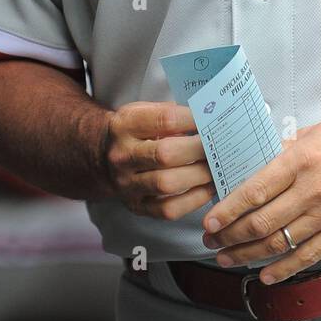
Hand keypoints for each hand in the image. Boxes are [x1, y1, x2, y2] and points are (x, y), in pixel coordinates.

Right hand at [103, 101, 214, 218]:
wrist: (101, 155)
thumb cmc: (134, 130)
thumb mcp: (144, 111)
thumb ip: (171, 113)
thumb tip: (210, 116)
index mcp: (125, 125)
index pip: (164, 120)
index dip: (193, 120)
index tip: (212, 118)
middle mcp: (122, 155)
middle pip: (165, 154)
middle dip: (199, 150)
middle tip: (220, 147)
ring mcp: (126, 184)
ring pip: (166, 184)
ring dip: (199, 177)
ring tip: (217, 169)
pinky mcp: (135, 205)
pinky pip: (167, 210)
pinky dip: (193, 201)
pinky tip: (207, 189)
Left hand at [200, 107, 320, 283]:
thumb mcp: (318, 131)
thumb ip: (285, 150)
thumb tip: (256, 164)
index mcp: (303, 160)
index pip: (256, 190)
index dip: (228, 209)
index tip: (209, 220)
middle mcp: (314, 190)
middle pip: (262, 221)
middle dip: (230, 235)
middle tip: (211, 240)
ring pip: (280, 242)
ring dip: (248, 254)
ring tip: (227, 257)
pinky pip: (309, 255)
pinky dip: (284, 268)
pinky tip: (265, 275)